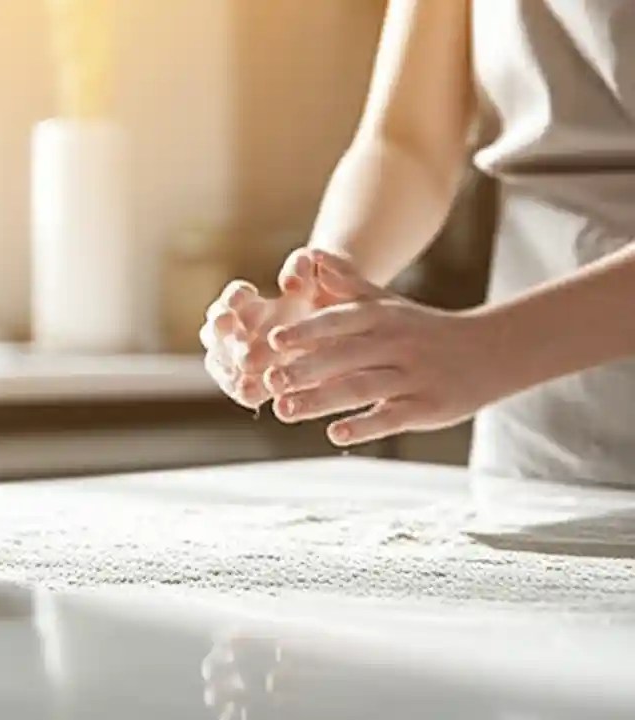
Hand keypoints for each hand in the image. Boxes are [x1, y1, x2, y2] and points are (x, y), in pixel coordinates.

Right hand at [200, 249, 351, 409]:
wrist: (328, 339)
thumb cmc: (317, 304)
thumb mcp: (316, 284)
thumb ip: (302, 271)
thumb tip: (295, 271)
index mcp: (244, 302)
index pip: (233, 297)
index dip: (236, 295)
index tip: (248, 293)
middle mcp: (232, 330)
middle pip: (216, 328)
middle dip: (222, 326)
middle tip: (228, 325)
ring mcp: (235, 358)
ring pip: (220, 358)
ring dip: (229, 359)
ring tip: (242, 363)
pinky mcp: (245, 386)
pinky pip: (237, 388)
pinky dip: (242, 388)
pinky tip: (253, 389)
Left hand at [264, 250, 504, 445]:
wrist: (490, 351)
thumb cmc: (422, 328)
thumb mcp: (387, 303)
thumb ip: (347, 284)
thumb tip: (312, 256)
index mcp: (383, 317)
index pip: (341, 321)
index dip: (308, 330)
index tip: (274, 340)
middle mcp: (397, 344)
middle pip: (345, 356)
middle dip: (305, 369)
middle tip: (268, 381)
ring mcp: (413, 376)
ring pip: (362, 388)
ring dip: (321, 400)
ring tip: (285, 411)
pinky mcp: (427, 407)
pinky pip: (392, 417)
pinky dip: (364, 426)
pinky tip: (334, 434)